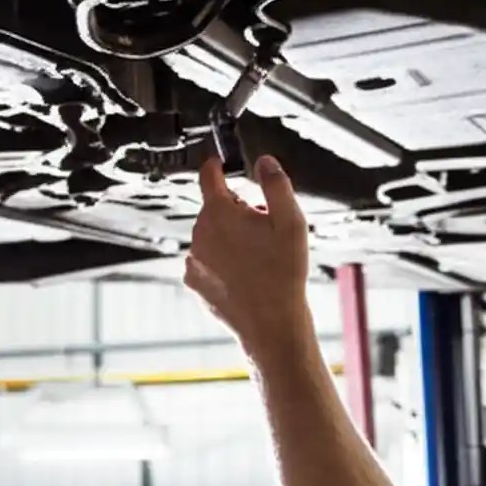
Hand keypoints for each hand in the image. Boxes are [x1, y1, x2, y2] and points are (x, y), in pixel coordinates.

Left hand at [184, 154, 313, 367]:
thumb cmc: (283, 273)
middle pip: (214, 209)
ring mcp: (194, 260)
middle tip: (263, 230)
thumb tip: (264, 161)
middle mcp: (198, 234)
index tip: (221, 163)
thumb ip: (276, 185)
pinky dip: (221, 262)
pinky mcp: (194, 283)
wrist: (272, 324)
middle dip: (236, 211)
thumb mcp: (291, 222)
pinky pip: (207, 261)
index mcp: (218, 213)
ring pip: (211, 236)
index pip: (208, 176)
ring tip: (257, 258)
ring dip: (229, 238)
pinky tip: (244, 276)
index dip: (216, 166)